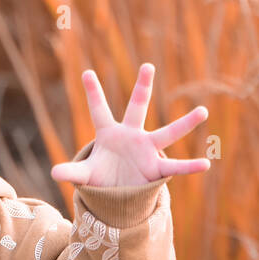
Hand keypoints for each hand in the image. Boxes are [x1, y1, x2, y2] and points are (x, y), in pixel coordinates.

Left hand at [51, 63, 209, 187]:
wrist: (118, 193)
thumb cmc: (102, 177)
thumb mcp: (85, 175)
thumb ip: (71, 172)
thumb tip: (53, 173)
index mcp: (110, 134)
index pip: (99, 111)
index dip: (93, 93)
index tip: (86, 73)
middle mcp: (132, 136)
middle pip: (137, 108)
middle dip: (142, 88)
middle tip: (147, 66)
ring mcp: (147, 150)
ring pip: (168, 134)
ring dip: (185, 123)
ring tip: (203, 111)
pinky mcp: (156, 169)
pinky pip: (175, 168)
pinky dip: (190, 167)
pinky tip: (205, 164)